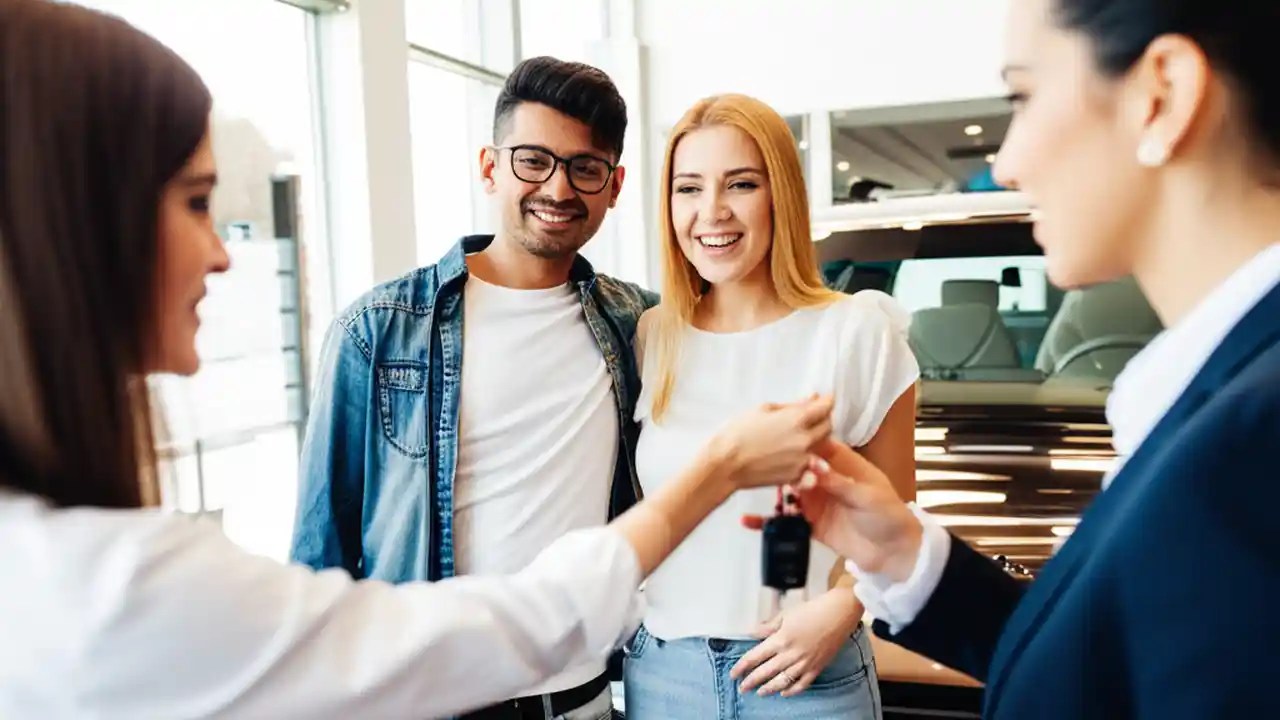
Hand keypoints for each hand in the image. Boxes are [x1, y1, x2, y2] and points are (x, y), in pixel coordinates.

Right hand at [705, 395, 833, 488]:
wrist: (725, 464)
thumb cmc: (738, 434)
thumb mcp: (763, 409)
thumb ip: (792, 405)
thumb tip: (811, 398)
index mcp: (797, 419)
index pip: (826, 406)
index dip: (826, 401)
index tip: (822, 399)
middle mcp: (805, 439)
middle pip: (828, 426)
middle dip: (822, 418)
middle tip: (809, 416)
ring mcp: (803, 460)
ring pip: (822, 445)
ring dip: (816, 438)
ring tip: (797, 435)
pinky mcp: (796, 475)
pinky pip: (811, 464)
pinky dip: (807, 457)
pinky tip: (791, 453)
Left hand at [729, 589, 861, 696]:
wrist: (839, 613)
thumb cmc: (813, 610)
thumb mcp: (786, 614)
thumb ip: (769, 626)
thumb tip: (753, 632)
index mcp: (781, 639)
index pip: (755, 656)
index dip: (742, 666)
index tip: (734, 673)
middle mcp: (791, 654)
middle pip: (766, 672)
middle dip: (751, 681)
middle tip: (742, 687)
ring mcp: (804, 662)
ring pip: (782, 681)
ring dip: (768, 688)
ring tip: (759, 692)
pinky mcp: (817, 667)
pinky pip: (802, 684)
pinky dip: (792, 690)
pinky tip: (783, 693)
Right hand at [744, 442, 922, 581]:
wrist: (895, 553)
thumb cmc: (888, 516)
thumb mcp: (866, 495)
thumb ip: (837, 481)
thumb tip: (812, 463)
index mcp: (844, 466)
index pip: (819, 446)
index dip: (800, 441)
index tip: (778, 434)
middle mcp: (827, 481)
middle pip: (798, 467)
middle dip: (779, 465)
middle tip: (756, 462)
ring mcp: (818, 503)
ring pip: (788, 492)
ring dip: (771, 491)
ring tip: (748, 485)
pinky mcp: (811, 525)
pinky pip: (787, 521)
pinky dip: (769, 521)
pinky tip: (748, 520)